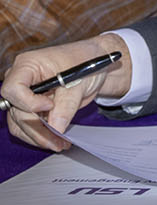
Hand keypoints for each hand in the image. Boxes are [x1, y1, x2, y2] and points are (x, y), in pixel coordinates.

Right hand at [2, 34, 131, 150]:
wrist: (94, 63)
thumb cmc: (86, 60)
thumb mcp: (79, 80)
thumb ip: (66, 104)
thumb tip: (55, 127)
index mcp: (27, 65)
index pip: (13, 88)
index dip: (28, 101)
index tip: (49, 105)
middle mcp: (21, 81)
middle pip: (17, 110)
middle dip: (36, 128)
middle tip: (56, 140)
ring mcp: (25, 95)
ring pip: (20, 122)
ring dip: (38, 137)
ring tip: (59, 144)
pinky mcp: (33, 107)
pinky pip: (28, 126)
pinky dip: (41, 135)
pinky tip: (56, 141)